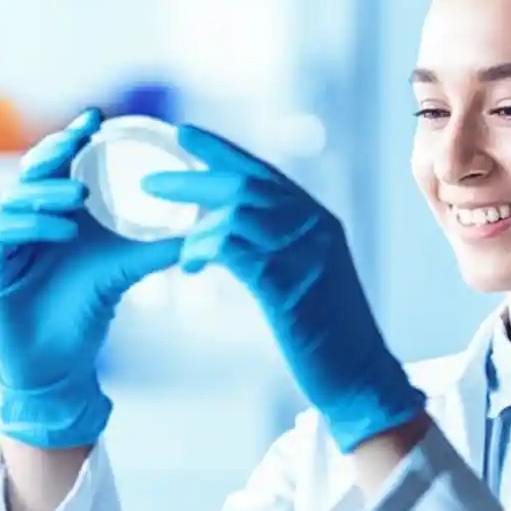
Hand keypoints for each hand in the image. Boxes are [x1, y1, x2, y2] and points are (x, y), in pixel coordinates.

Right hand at [0, 109, 180, 447]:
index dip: (74, 137)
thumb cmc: (87, 311)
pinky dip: (34, 226)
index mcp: (58, 212)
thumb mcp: (127, 269)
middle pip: (32, 172)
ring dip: (46, 192)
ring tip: (79, 195)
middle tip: (78, 140)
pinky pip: (6, 235)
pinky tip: (64, 230)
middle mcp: (29, 220)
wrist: (59, 363)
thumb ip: (158, 245)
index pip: (61, 164)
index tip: (97, 117)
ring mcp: (8, 242)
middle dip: (54, 152)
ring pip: (15, 199)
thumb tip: (206, 227)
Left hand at [142, 125, 423, 452]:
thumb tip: (236, 235)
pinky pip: (235, 252)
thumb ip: (283, 248)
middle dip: (193, 178)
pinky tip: (189, 266)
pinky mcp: (289, 285)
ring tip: (173, 242)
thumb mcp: (309, 277)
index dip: (222, 151)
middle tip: (150, 181)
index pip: (263, 173)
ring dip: (196, 227)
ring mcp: (304, 254)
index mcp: (318, 221)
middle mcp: (314, 228)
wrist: (360, 376)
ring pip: (237, 215)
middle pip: (245, 185)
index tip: (184, 134)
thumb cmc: (330, 336)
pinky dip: (204, 253)